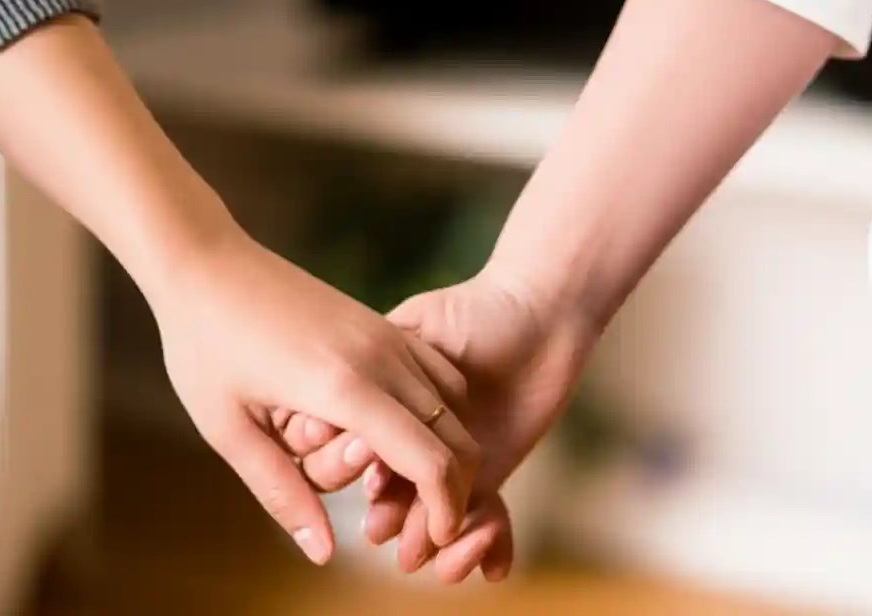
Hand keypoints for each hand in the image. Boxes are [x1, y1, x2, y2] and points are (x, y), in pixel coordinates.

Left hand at [153, 234, 479, 564]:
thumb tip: (323, 552)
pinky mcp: (381, 322)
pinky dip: (439, 409)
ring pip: (452, 402)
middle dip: (453, 487)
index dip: (444, 509)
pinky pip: (436, 370)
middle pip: (455, 434)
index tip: (433, 542)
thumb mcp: (229, 429)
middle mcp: (380, 356)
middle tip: (423, 525)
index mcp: (344, 388)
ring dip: (446, 447)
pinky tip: (403, 433)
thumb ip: (281, 492)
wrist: (204, 263)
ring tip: (410, 484)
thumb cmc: (204, 346)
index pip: (428, 460)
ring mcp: (385, 333)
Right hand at [298, 265, 593, 581]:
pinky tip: (487, 562)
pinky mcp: (486, 478)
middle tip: (383, 523)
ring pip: (426, 519)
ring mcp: (444, 465)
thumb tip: (332, 384)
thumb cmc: (473, 311)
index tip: (360, 468)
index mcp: (377, 408)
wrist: (539, 315)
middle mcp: (406, 444)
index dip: (347, 467)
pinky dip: (478, 549)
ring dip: (424, 538)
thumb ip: (375, 354)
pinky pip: (475, 522)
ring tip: (429, 542)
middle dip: (385, 512)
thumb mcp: (414, 324)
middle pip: (385, 497)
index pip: (350, 453)